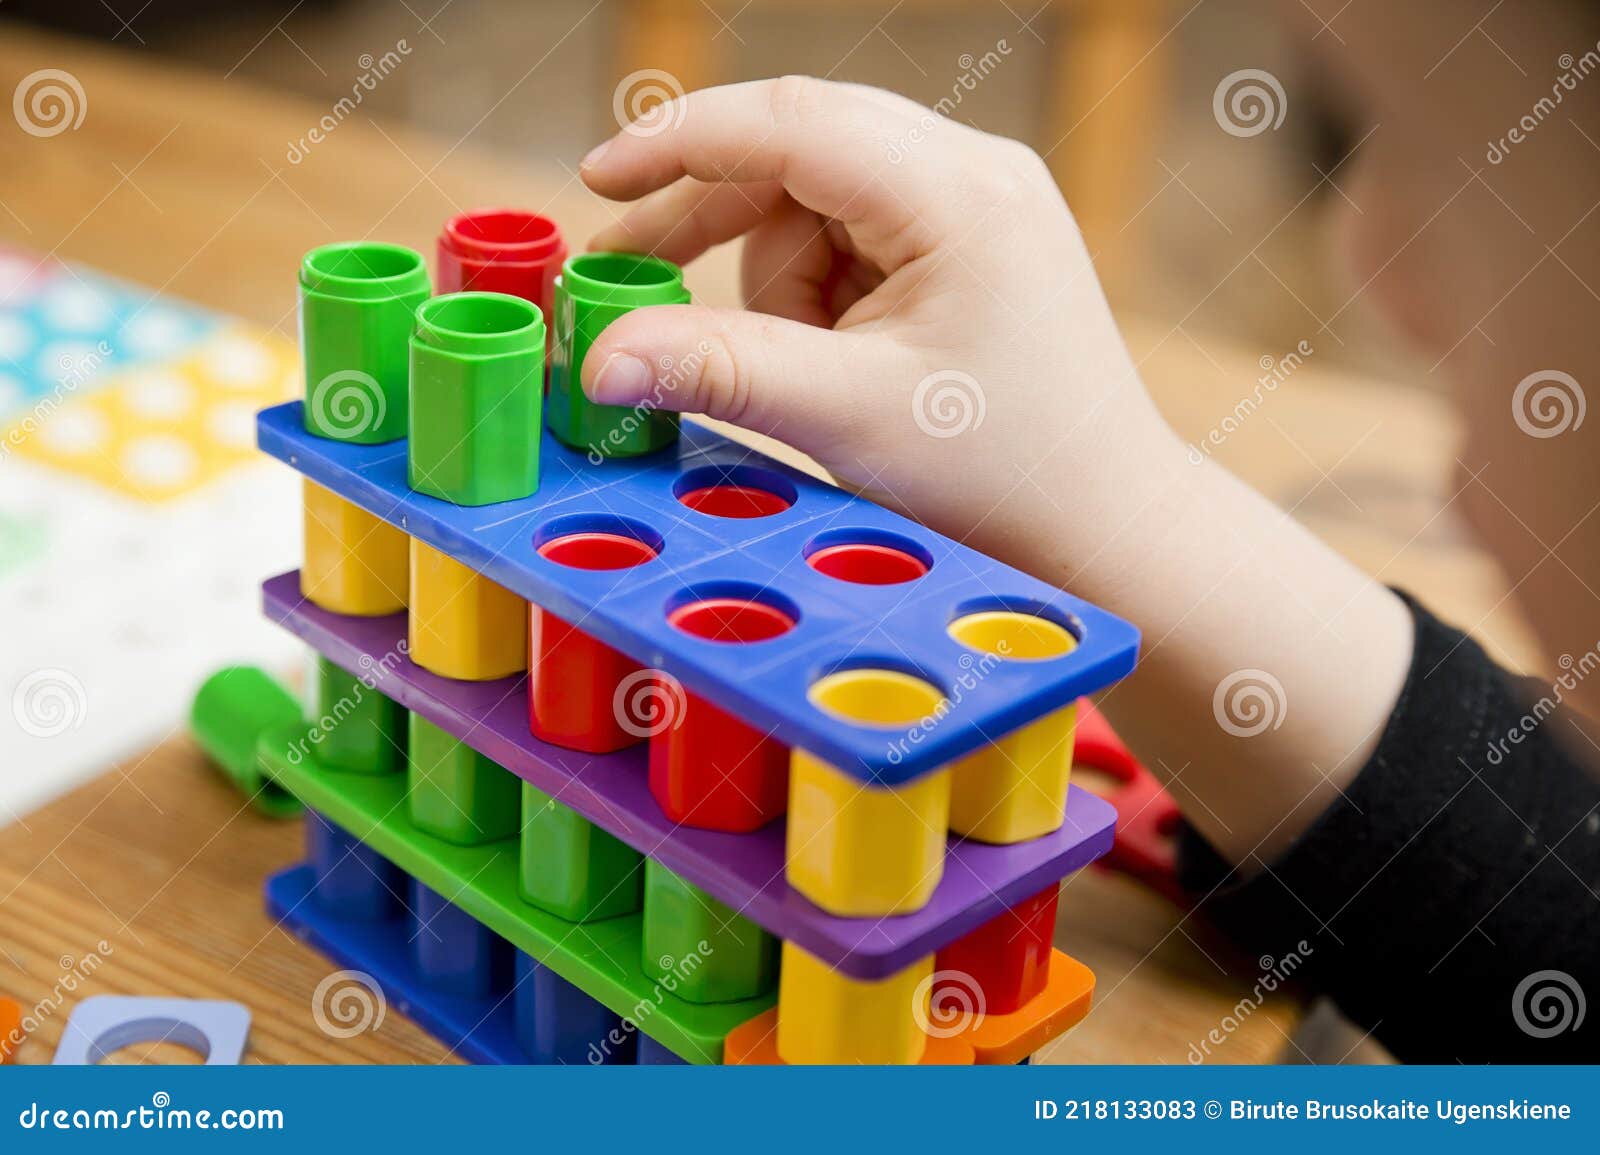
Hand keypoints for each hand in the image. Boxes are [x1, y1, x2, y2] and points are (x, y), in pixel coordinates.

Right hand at [579, 76, 1412, 866]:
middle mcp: (976, 171)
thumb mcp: (847, 418)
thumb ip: (718, 371)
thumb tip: (598, 356)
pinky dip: (819, 297)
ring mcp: (979, 202)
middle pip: (798, 150)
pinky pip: (854, 238)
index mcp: (958, 192)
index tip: (597, 174)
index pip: (790, 121)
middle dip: (713, 217)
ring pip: (816, 202)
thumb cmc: (1001, 477)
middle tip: (630, 273)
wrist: (1104, 526)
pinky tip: (839, 366)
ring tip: (812, 378)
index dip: (679, 140)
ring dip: (780, 285)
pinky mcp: (972, 240)